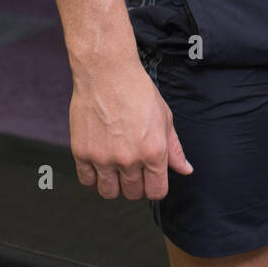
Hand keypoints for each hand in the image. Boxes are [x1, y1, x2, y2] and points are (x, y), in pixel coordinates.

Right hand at [70, 60, 192, 200]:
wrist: (106, 72)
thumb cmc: (138, 91)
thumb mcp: (164, 117)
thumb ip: (174, 149)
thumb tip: (186, 170)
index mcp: (153, 152)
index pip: (156, 192)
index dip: (155, 186)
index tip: (150, 178)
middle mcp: (129, 159)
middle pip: (133, 193)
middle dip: (135, 184)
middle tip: (133, 166)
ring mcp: (103, 158)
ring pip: (109, 192)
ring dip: (114, 183)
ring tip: (115, 165)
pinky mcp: (82, 153)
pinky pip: (87, 181)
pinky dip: (93, 176)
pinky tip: (99, 162)